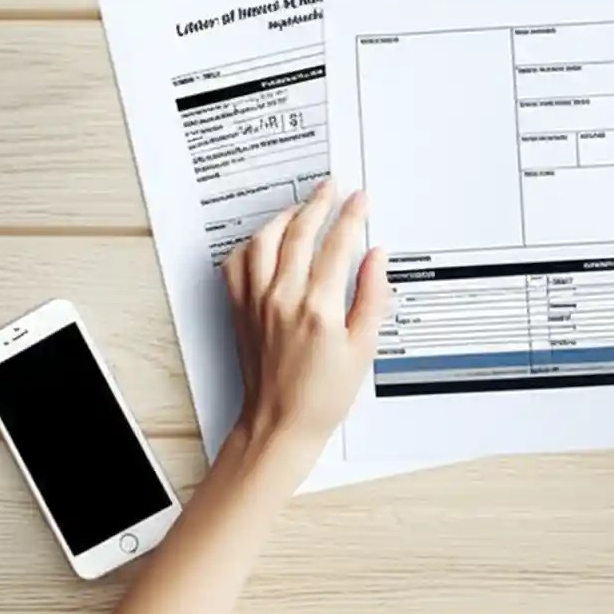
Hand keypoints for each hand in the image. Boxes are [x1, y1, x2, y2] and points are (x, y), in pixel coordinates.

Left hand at [222, 183, 388, 467]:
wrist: (279, 424)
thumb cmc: (321, 397)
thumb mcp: (363, 349)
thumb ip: (372, 297)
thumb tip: (375, 259)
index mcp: (318, 308)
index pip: (337, 245)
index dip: (352, 216)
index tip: (360, 200)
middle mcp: (282, 299)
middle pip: (300, 233)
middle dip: (319, 204)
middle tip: (332, 189)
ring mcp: (256, 303)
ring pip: (264, 241)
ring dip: (284, 216)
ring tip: (300, 206)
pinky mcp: (240, 310)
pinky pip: (238, 264)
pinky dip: (251, 245)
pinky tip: (264, 240)